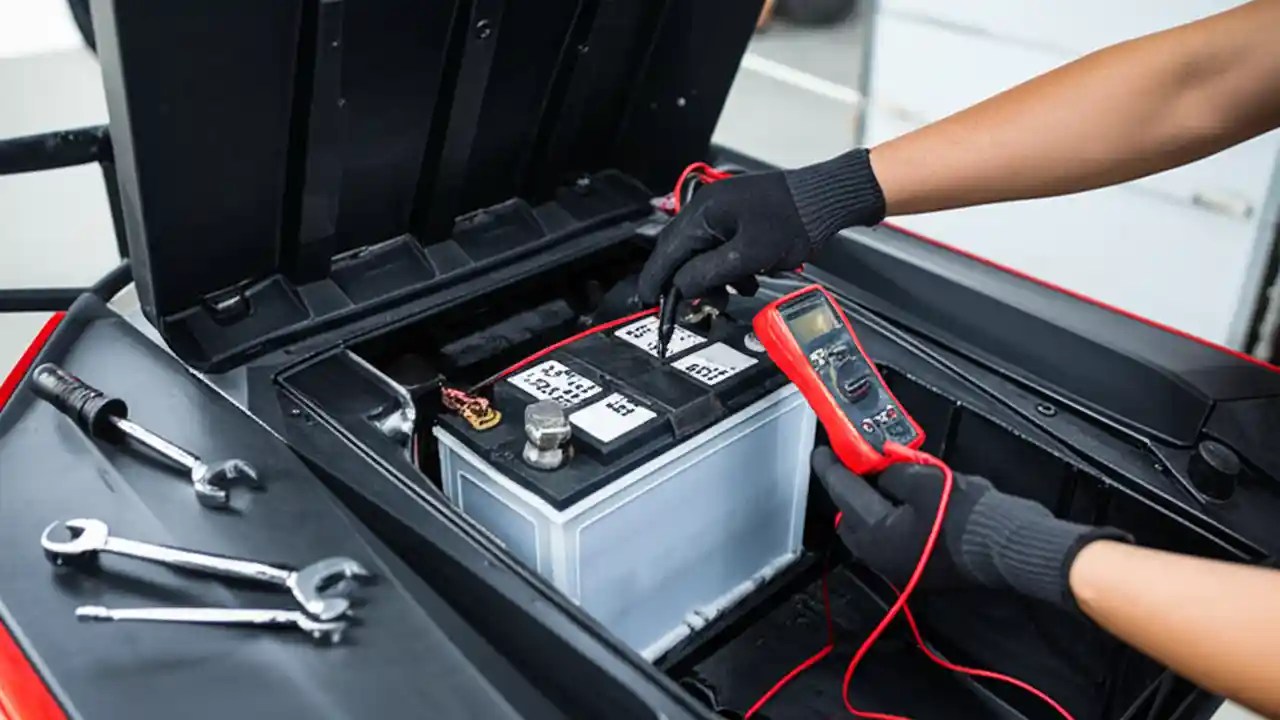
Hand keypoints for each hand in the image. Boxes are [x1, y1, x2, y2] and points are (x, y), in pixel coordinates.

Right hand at [637, 149, 886, 304]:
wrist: (824, 199)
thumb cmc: (792, 222)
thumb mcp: (747, 256)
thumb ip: (708, 274)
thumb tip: (680, 287)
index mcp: (702, 213)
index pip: (666, 253)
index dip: (655, 282)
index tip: (647, 303)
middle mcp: (705, 208)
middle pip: (679, 253)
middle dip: (686, 283)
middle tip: (692, 306)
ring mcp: (721, 210)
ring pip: (700, 252)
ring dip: (711, 278)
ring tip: (731, 295)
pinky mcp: (736, 216)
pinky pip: (718, 246)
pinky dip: (726, 267)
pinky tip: (745, 280)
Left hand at [812, 446, 1129, 608]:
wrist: (1008, 546)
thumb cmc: (966, 513)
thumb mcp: (925, 479)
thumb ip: (893, 470)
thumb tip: (879, 464)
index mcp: (876, 533)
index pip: (843, 492)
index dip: (831, 467)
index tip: (822, 451)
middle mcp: (880, 555)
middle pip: (849, 518)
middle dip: (848, 492)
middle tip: (855, 465)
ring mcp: (898, 567)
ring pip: (868, 532)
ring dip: (868, 507)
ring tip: (878, 480)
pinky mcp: (917, 569)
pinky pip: (890, 540)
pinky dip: (887, 519)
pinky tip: (900, 502)